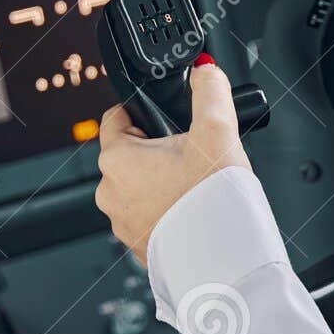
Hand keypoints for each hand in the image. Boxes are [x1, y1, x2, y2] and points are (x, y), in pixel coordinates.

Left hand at [95, 60, 250, 265]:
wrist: (223, 262)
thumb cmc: (212, 202)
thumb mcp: (218, 131)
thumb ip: (210, 91)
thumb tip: (206, 71)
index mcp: (116, 159)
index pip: (115, 118)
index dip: (142, 110)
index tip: (163, 114)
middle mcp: (110, 192)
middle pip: (131, 153)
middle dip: (159, 149)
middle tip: (193, 153)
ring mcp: (122, 223)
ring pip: (140, 186)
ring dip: (163, 181)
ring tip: (197, 184)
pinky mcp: (139, 247)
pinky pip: (150, 215)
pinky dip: (168, 209)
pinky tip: (194, 209)